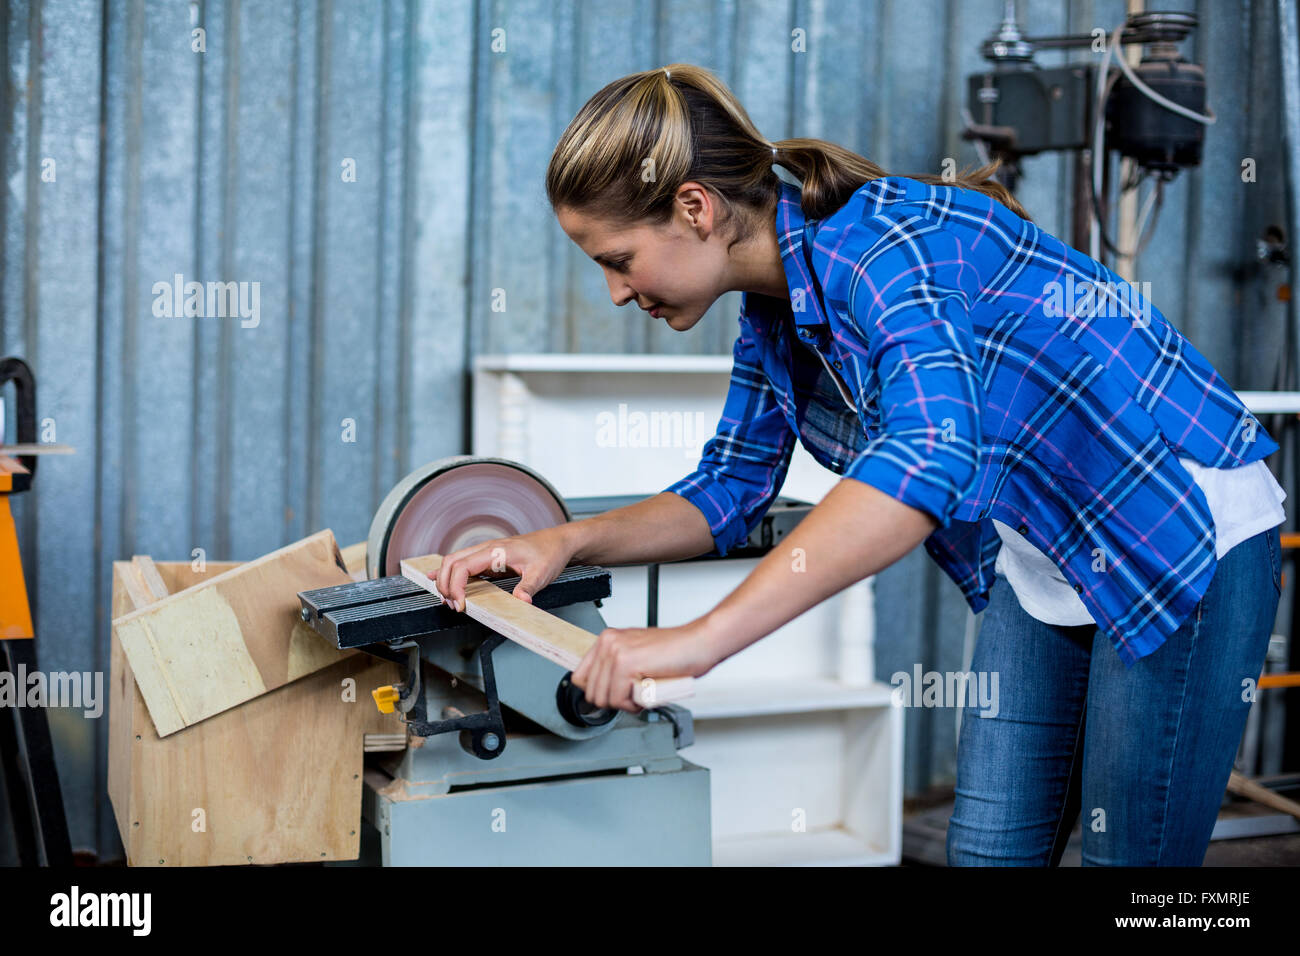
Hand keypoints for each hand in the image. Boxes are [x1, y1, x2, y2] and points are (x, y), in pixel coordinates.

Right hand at [434, 527, 572, 611]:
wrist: (558, 541)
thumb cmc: (550, 553)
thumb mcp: (542, 573)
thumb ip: (529, 587)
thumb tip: (522, 602)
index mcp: (496, 551)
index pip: (463, 566)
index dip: (456, 586)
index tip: (461, 605)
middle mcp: (487, 549)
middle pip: (451, 562)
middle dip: (445, 584)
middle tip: (452, 606)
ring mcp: (486, 552)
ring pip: (454, 561)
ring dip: (446, 579)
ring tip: (447, 600)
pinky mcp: (489, 558)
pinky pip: (463, 563)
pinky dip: (450, 572)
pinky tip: (437, 578)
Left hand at [570, 620, 716, 712]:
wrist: (698, 644)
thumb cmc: (675, 652)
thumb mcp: (637, 656)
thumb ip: (617, 668)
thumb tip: (601, 692)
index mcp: (607, 639)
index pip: (581, 677)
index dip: (599, 693)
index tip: (615, 696)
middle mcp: (607, 642)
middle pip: (591, 692)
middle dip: (614, 701)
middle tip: (636, 694)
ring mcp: (615, 651)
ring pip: (604, 698)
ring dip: (626, 703)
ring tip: (644, 691)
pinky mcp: (626, 663)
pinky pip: (619, 699)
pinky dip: (635, 704)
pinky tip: (648, 691)